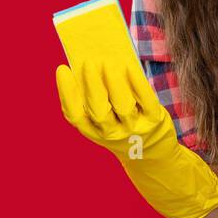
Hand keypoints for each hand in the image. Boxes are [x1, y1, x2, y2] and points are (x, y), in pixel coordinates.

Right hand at [54, 57, 217, 217]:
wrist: (153, 155)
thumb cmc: (124, 128)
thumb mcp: (106, 123)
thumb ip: (96, 99)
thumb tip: (93, 64)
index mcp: (94, 132)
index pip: (74, 115)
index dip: (67, 93)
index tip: (62, 69)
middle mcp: (112, 134)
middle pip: (98, 110)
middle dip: (92, 85)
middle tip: (88, 62)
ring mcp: (135, 129)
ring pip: (122, 105)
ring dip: (114, 83)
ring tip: (109, 63)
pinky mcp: (154, 121)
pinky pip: (146, 100)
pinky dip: (137, 82)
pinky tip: (129, 67)